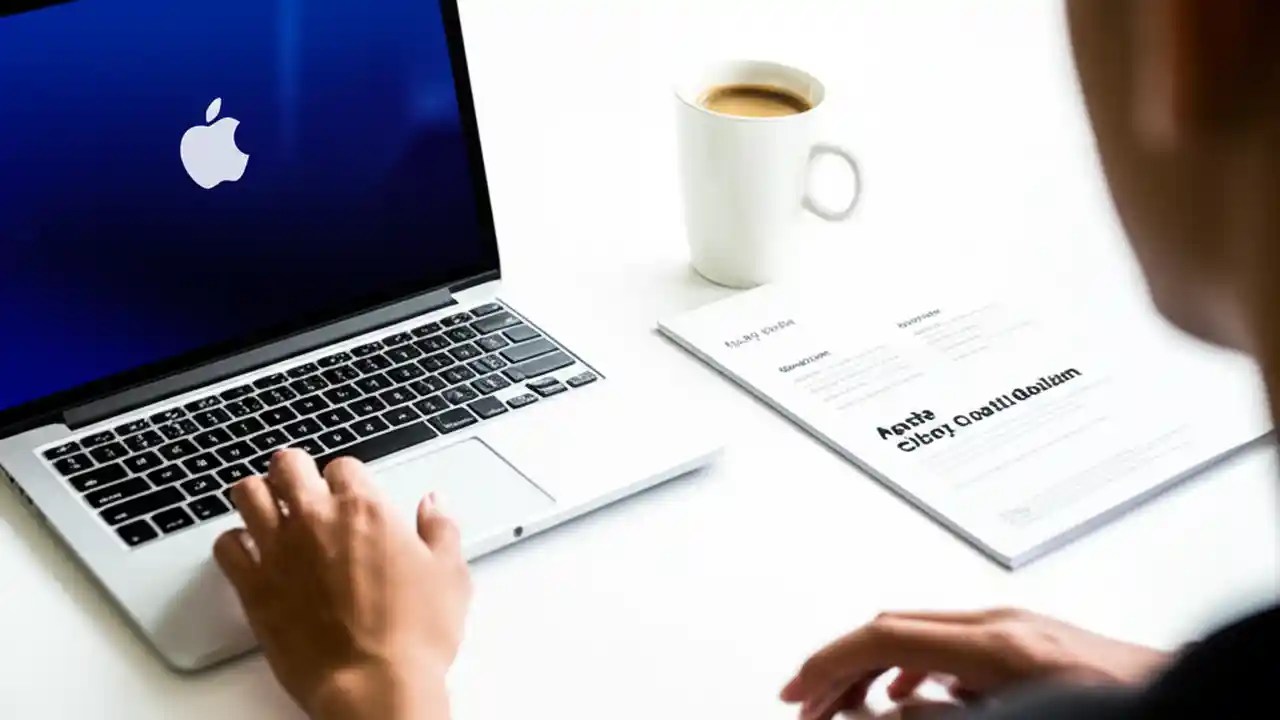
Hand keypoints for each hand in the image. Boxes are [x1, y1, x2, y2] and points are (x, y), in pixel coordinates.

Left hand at [214, 450, 471, 719]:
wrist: (373, 684)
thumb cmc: (414, 635)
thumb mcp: (449, 575)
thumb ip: (440, 530)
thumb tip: (434, 505)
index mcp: (366, 509)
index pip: (343, 466)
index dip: (345, 478)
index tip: (349, 494)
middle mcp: (316, 519)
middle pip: (288, 465)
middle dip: (294, 471)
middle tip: (300, 486)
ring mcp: (279, 550)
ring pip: (248, 494)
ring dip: (257, 495)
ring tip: (267, 507)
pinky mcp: (253, 586)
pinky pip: (226, 545)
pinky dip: (234, 542)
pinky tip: (249, 551)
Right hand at [780, 608, 1168, 719]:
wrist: (1187, 711)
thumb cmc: (1112, 715)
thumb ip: (935, 718)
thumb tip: (874, 714)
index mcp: (994, 643)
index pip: (883, 637)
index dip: (828, 664)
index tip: (798, 691)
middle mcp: (1002, 624)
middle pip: (892, 629)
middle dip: (840, 667)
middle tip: (806, 703)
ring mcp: (1017, 628)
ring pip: (918, 635)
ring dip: (873, 671)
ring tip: (845, 708)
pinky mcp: (1029, 641)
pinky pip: (950, 645)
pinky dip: (913, 669)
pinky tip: (909, 699)